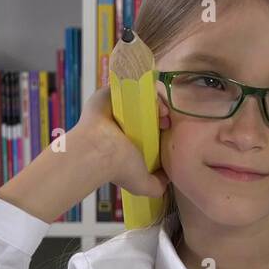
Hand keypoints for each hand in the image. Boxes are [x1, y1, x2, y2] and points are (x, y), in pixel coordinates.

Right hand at [72, 84, 171, 198]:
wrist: (100, 151)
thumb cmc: (119, 167)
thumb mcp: (142, 183)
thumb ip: (156, 185)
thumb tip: (166, 181)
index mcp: (129, 139)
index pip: (150, 126)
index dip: (163, 125)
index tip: (168, 128)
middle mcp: (123, 123)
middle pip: (147, 109)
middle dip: (160, 112)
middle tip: (165, 120)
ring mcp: (115, 107)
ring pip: (140, 96)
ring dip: (155, 101)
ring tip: (161, 112)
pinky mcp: (108, 94)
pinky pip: (127, 84)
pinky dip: (141, 87)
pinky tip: (152, 98)